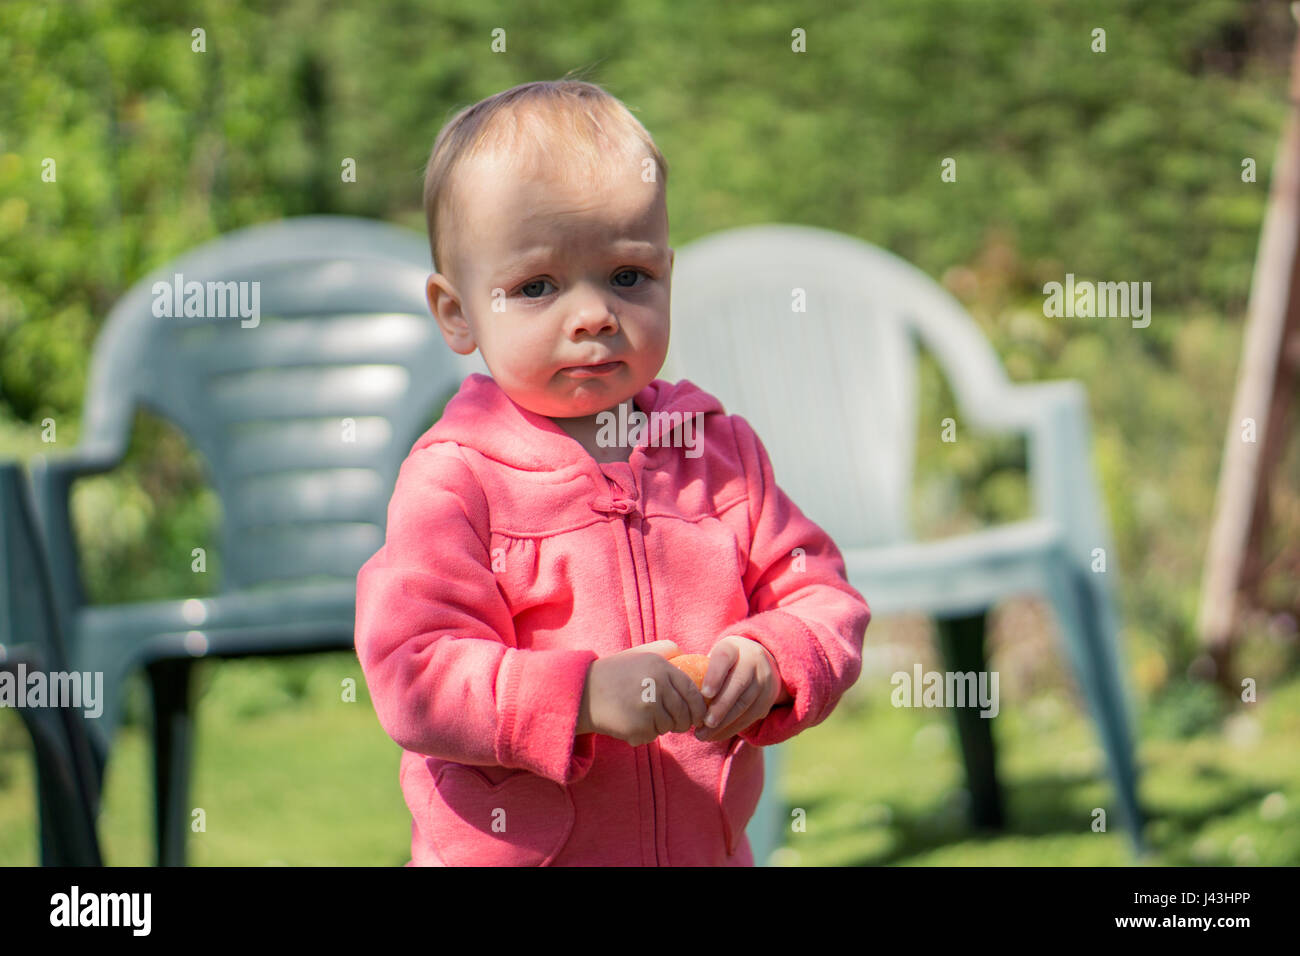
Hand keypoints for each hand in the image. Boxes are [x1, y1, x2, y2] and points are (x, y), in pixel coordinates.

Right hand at [580, 640, 708, 746]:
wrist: (583, 692)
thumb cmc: (615, 674)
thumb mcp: (640, 654)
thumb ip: (665, 650)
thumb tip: (687, 656)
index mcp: (661, 666)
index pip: (692, 691)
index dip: (699, 707)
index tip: (698, 715)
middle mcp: (657, 685)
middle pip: (684, 713)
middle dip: (682, 722)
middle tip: (675, 724)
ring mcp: (648, 707)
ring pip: (669, 726)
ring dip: (660, 727)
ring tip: (643, 717)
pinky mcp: (638, 726)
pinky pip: (652, 736)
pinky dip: (644, 734)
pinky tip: (630, 723)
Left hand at [694, 635, 783, 742]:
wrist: (759, 662)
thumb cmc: (722, 663)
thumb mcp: (713, 658)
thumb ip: (697, 668)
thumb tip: (670, 686)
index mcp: (733, 647)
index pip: (724, 658)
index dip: (715, 675)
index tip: (703, 694)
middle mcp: (752, 661)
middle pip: (738, 685)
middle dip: (720, 707)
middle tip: (702, 723)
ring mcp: (764, 680)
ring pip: (745, 704)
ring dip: (724, 723)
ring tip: (703, 734)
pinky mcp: (768, 699)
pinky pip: (750, 717)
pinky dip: (732, 728)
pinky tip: (716, 735)